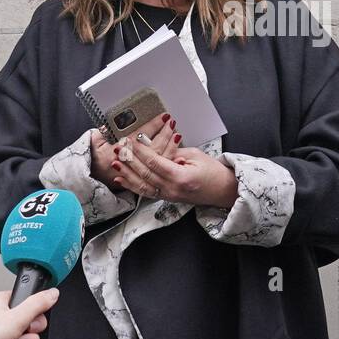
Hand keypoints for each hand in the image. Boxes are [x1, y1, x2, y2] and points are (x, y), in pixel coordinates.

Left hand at [0, 288, 58, 338]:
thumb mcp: (16, 315)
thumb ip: (38, 303)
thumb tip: (53, 293)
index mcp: (3, 304)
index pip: (29, 303)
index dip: (35, 311)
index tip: (31, 315)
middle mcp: (4, 321)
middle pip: (34, 324)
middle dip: (31, 332)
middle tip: (21, 332)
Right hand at [90, 114, 178, 190]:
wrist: (99, 179)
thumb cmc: (98, 161)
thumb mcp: (96, 145)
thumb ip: (100, 135)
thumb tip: (104, 126)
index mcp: (120, 154)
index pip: (140, 137)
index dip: (152, 126)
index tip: (163, 117)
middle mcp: (132, 165)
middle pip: (153, 148)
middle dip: (164, 134)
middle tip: (171, 122)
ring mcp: (141, 174)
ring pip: (159, 160)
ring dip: (170, 146)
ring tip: (176, 134)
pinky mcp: (148, 181)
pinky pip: (162, 172)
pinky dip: (170, 162)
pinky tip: (180, 155)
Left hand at [114, 137, 237, 208]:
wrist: (223, 191)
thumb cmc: (213, 172)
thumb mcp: (196, 155)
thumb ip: (175, 151)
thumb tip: (157, 146)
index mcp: (181, 177)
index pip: (155, 162)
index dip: (141, 151)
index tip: (132, 140)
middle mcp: (172, 189)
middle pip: (145, 174)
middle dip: (129, 160)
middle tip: (119, 148)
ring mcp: (168, 196)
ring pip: (142, 185)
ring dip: (126, 173)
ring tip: (115, 163)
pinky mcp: (167, 198)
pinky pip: (145, 192)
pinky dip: (132, 185)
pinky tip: (121, 179)